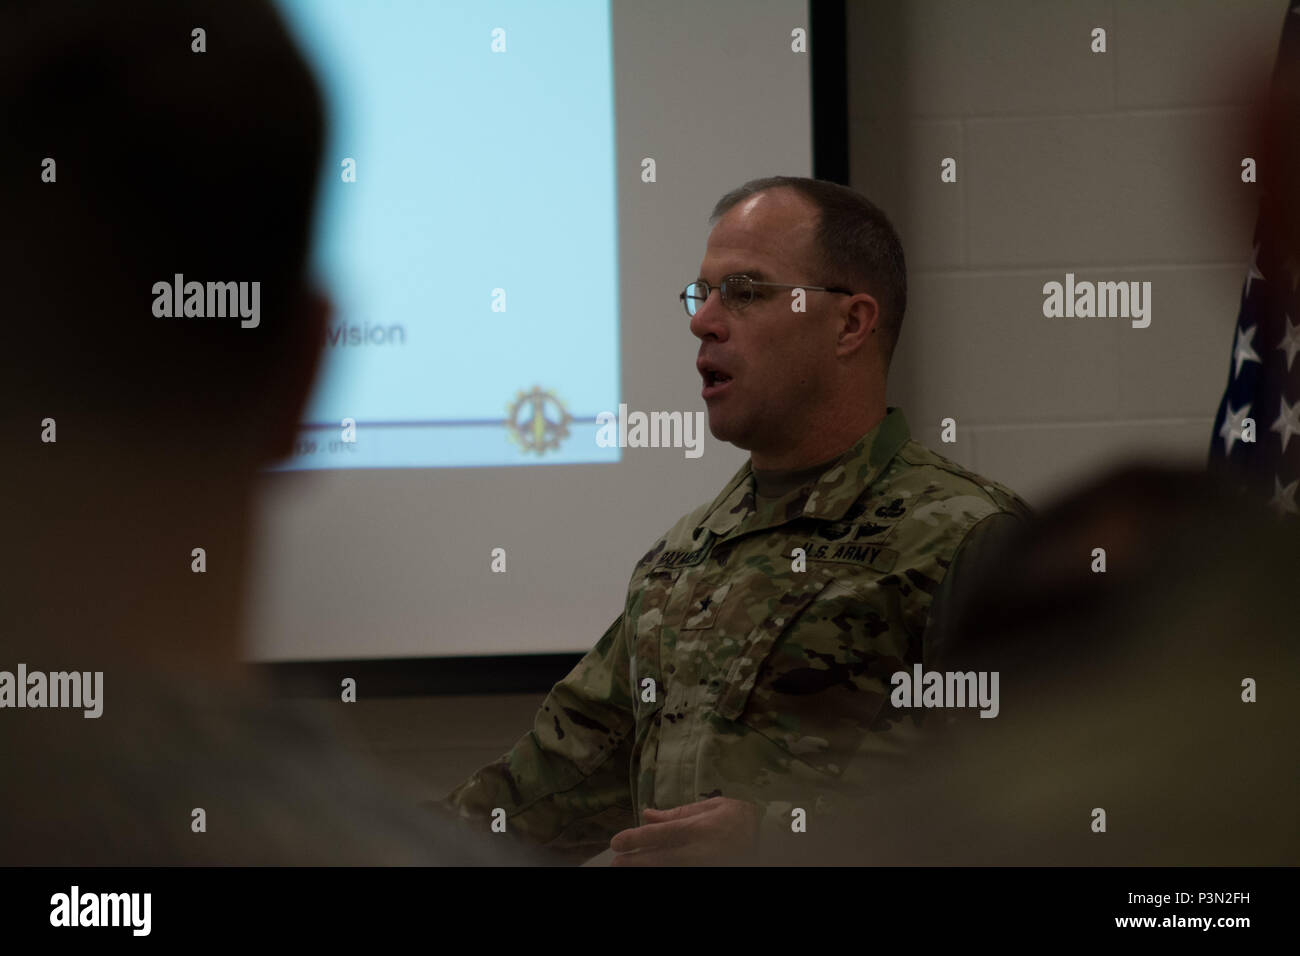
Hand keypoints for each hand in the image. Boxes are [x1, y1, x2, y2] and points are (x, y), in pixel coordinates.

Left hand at [608, 796, 760, 865]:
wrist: (768, 835)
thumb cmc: (738, 816)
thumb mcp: (709, 806)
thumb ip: (676, 813)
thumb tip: (647, 813)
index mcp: (698, 827)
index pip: (660, 833)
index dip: (636, 838)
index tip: (616, 842)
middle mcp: (700, 849)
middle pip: (661, 857)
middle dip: (636, 861)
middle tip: (616, 862)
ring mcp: (705, 863)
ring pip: (669, 868)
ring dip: (648, 867)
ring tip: (628, 867)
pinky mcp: (710, 869)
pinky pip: (682, 871)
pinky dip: (667, 869)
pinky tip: (654, 868)